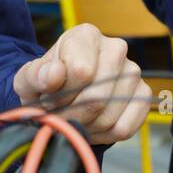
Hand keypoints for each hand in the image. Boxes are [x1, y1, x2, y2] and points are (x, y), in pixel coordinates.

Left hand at [12, 22, 150, 143]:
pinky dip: (103, 136)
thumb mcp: (29, 79)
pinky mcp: (143, 96)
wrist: (62, 93)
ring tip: (73, 120)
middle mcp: (115, 48)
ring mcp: (133, 72)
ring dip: (85, 128)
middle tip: (59, 116)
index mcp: (86, 36)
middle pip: (96, 98)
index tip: (49, 100)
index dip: (61, 96)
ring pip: (108, 116)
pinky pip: (124, 128)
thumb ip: (36, 75)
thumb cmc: (46, 83)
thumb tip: (55, 73)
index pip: (81, 72)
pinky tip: (90, 127)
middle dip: (72, 116)